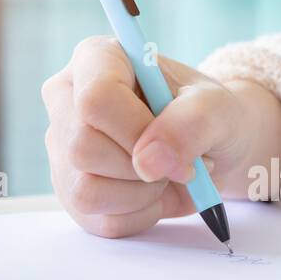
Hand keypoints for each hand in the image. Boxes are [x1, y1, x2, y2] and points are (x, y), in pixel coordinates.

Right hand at [42, 37, 261, 237]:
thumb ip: (191, 124)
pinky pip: (97, 219)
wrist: (212, 146)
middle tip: (177, 162)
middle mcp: (67, 100)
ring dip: (141, 194)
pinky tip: (154, 193)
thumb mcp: (217, 108)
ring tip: (166, 176)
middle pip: (82, 147)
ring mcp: (62, 148)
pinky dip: (138, 215)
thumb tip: (147, 162)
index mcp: (96, 60)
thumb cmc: (209, 115)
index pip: (95, 99)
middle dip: (141, 168)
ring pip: (84, 190)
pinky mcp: (70, 190)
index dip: (136, 132)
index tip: (176, 149)